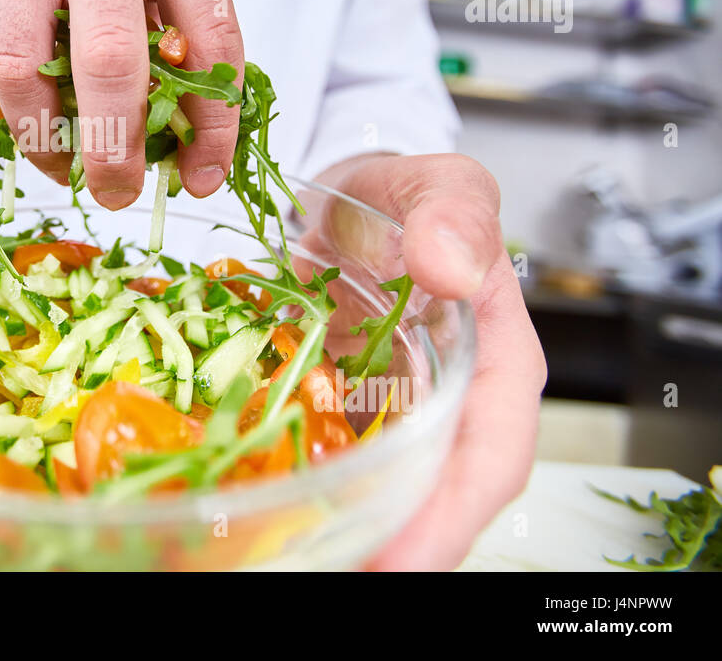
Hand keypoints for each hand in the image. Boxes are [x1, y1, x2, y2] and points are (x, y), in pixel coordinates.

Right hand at [0, 0, 243, 208]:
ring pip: (22, 68)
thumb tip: (191, 156)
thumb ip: (177, 40)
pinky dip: (0, 112)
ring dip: (42, 140)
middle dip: (115, 149)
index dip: (211, 123)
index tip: (201, 179)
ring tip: (59, 167)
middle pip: (107, 58)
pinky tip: (21, 125)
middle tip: (117, 194)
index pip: (209, 35)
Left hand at [319, 152, 546, 569]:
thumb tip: (453, 267)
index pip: (494, 455)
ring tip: (297, 560)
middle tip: (342, 575)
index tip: (407, 561)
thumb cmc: (404, 197)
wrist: (349, 198)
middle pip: (440, 496)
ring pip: (387, 493)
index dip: (454, 516)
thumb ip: (455, 214)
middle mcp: (452, 402)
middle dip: (400, 548)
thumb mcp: (438, 185)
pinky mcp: (345, 414)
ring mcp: (396, 415)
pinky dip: (308, 494)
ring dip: (352, 535)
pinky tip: (265, 513)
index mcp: (495, 360)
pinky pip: (332, 464)